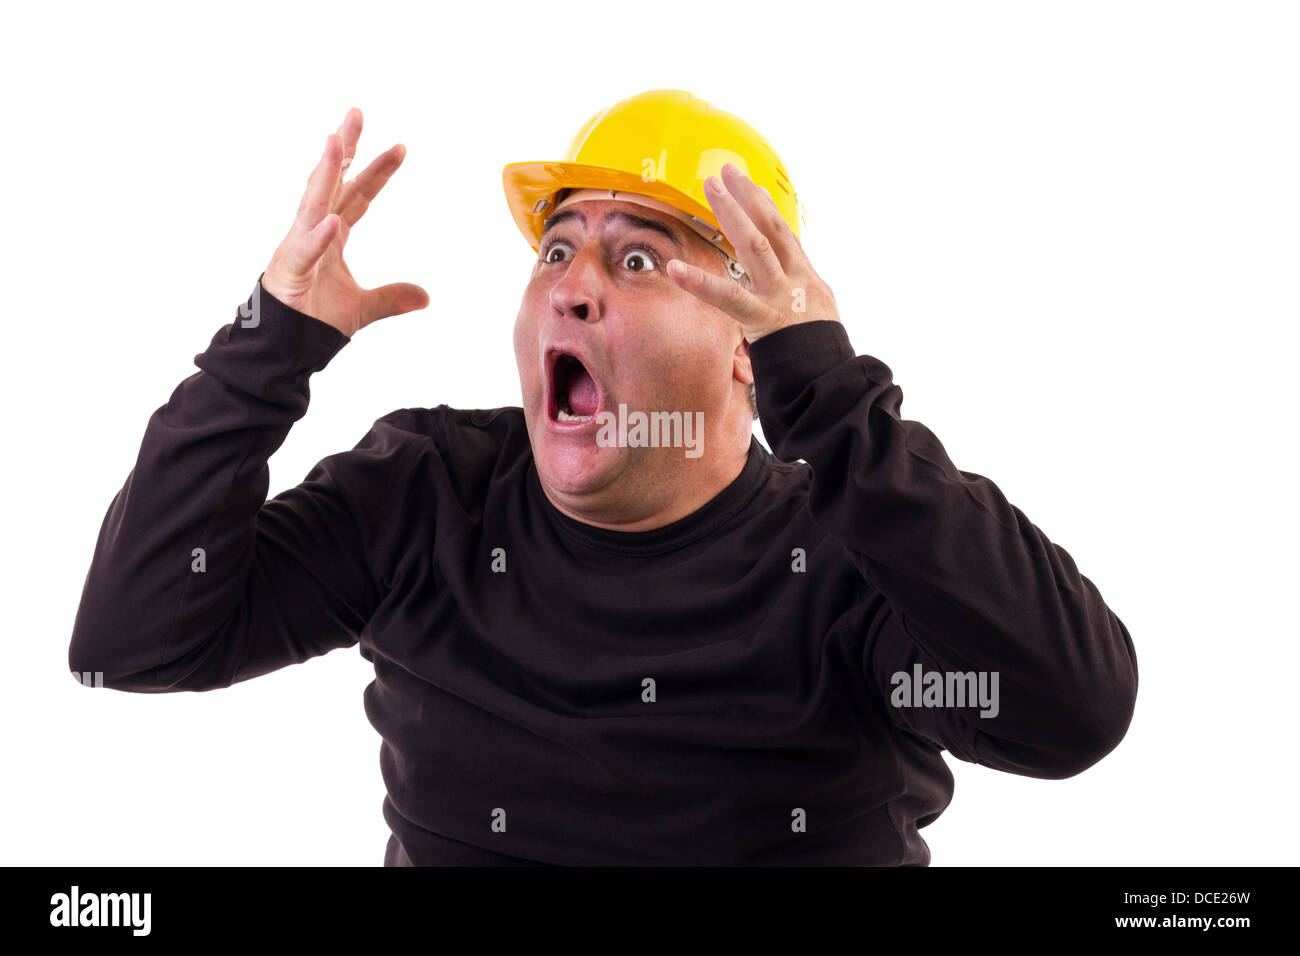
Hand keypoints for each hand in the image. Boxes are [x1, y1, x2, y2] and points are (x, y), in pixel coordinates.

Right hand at [260, 107, 428, 337]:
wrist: (282, 348)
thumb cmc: (312, 321)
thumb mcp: (362, 308)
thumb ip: (392, 298)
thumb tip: (426, 297)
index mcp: (331, 234)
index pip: (358, 195)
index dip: (378, 172)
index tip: (401, 148)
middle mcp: (312, 232)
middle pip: (331, 183)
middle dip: (345, 149)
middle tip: (356, 112)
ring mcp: (297, 248)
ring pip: (312, 203)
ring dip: (325, 173)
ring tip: (337, 142)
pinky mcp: (288, 272)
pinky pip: (305, 252)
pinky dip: (318, 238)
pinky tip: (332, 221)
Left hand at [666, 162, 838, 342]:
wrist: (830, 378)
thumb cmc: (819, 354)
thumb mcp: (819, 317)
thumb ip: (800, 295)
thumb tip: (788, 285)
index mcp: (807, 280)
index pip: (785, 236)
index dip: (768, 209)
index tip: (753, 185)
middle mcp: (794, 280)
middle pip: (771, 229)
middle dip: (749, 197)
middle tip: (727, 171)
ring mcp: (779, 296)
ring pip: (755, 246)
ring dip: (732, 213)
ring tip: (711, 187)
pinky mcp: (763, 318)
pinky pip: (729, 298)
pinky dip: (700, 283)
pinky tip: (676, 268)